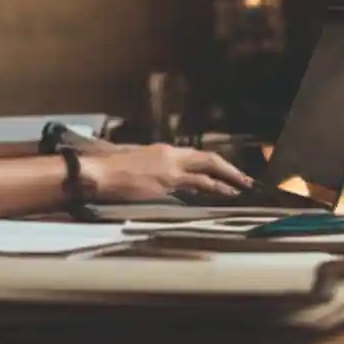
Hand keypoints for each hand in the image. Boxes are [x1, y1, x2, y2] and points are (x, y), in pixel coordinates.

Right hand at [79, 144, 253, 201]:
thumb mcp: (133, 164)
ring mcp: (171, 166)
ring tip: (244, 185)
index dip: (212, 164)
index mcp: (162, 151)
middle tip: (245, 178)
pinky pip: (199, 182)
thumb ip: (148, 168)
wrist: (99, 172)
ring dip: (229, 177)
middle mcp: (170, 155)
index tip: (224, 171)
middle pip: (207, 157)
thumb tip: (154, 176)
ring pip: (208, 168)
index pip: (194, 156)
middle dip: (228, 168)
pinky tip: (227, 192)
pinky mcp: (168, 180)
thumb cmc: (109, 170)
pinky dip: (216, 186)